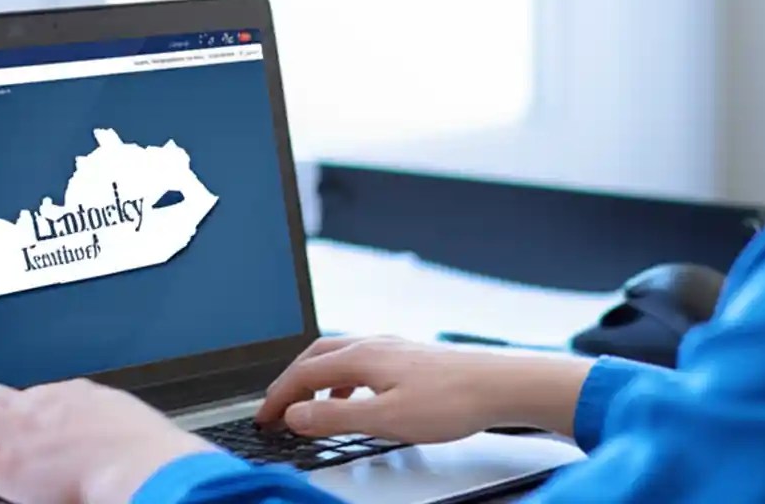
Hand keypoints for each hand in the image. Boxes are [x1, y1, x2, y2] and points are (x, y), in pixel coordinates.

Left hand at [0, 379, 214, 503]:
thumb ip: (112, 424)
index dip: (26, 422)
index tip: (32, 444)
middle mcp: (44, 405)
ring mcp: (24, 433)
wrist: (146, 466)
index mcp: (77, 396)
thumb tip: (116, 439)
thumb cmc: (152, 453)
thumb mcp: (133, 422)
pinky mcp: (11, 467)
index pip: (34, 397)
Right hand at [255, 336, 592, 443]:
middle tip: (278, 409)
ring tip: (312, 410)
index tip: (264, 418)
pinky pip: (363, 363)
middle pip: (317, 357)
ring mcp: (394, 348)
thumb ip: (335, 419)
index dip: (279, 397)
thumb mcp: (384, 419)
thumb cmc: (452, 400)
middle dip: (292, 382)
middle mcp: (374, 345)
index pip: (303, 373)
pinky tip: (359, 402)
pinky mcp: (411, 357)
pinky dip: (345, 382)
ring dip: (318, 382)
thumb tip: (295, 417)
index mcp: (361, 357)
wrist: (500, 384)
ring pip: (341, 358)